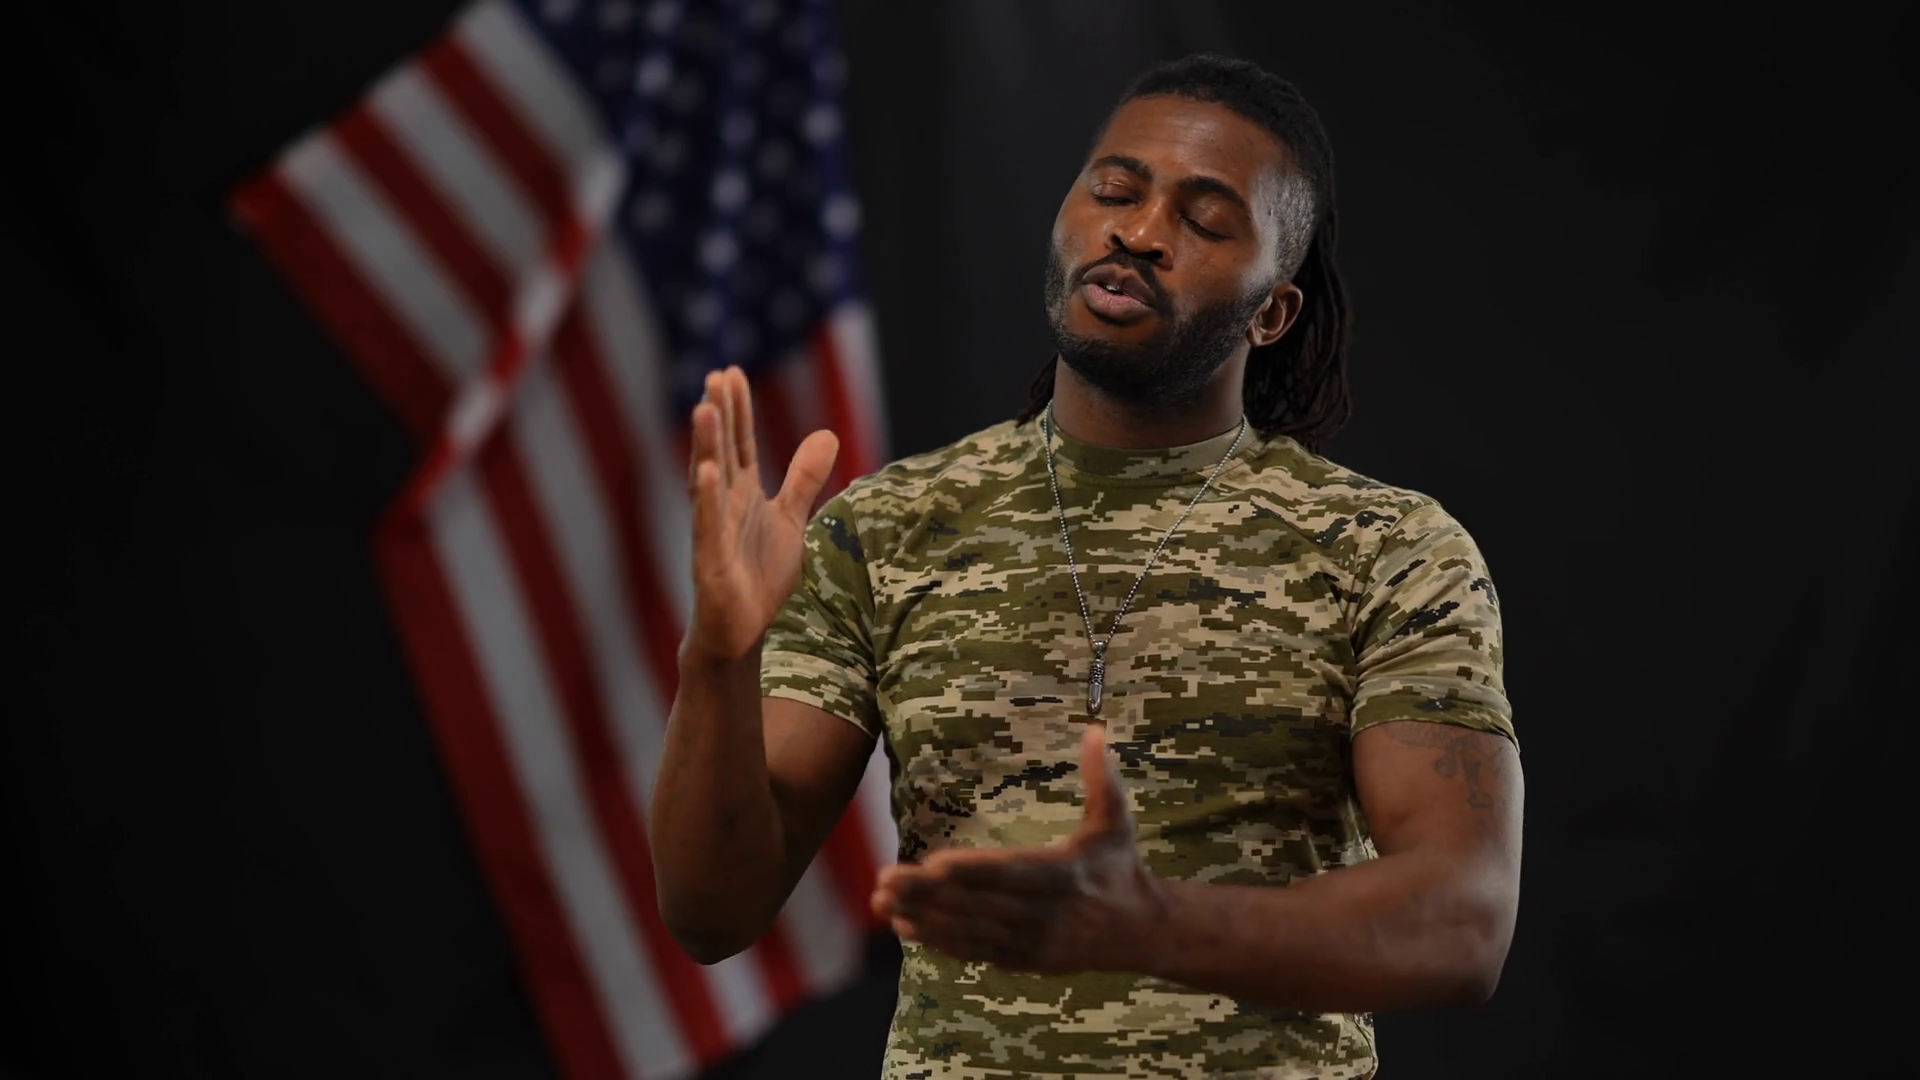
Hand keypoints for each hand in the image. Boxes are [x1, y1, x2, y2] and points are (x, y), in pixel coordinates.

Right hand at [683, 365, 839, 662]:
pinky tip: (707, 472)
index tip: (732, 372)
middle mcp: (723, 507)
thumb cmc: (760, 577)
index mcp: (742, 495)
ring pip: (708, 483)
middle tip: (717, 375)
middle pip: (722, 452)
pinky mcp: (710, 564)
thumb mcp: (791, 520)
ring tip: (704, 408)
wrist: (741, 634)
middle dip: (720, 415)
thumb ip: (804, 479)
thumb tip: (828, 434)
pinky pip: (707, 527)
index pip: (740, 444)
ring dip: (706, 446)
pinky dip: (707, 500)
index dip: (738, 411)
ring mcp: (713, 534)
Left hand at [870, 724, 1168, 975]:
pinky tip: (906, 927)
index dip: (971, 871)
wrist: (1142, 932)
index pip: (1010, 873)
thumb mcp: (1117, 820)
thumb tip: (1095, 729)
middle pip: (978, 904)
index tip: (933, 863)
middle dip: (927, 894)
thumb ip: (1101, 777)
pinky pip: (975, 951)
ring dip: (923, 917)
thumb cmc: (1121, 866)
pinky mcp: (1023, 960)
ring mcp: (1032, 942)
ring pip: (969, 931)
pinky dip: (940, 941)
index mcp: (1063, 875)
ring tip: (882, 902)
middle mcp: (1044, 914)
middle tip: (884, 880)